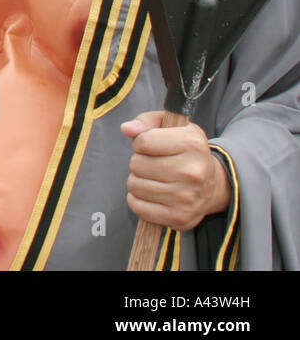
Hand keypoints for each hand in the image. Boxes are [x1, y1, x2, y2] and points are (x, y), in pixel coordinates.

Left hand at [122, 112, 230, 230]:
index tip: (150, 146)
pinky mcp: (178, 217)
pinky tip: (151, 194)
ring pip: (134, 185)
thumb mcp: (172, 127)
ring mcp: (186, 198)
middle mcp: (193, 172)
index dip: (140, 143)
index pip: (143, 142)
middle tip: (154, 164)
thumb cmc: (185, 151)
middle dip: (139, 162)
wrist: (213, 185)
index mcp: (193, 144)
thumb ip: (146, 121)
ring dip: (138, 181)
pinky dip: (137, 200)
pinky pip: (138, 207)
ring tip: (154, 178)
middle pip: (136, 164)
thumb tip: (127, 128)